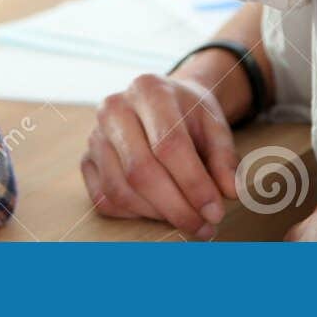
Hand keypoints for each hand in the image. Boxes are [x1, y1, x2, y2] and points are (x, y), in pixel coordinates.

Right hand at [80, 71, 239, 239]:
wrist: (162, 101)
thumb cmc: (190, 115)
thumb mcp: (215, 125)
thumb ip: (225, 158)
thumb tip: (230, 193)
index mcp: (149, 89)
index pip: (169, 144)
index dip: (194, 183)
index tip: (216, 211)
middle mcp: (114, 108)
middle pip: (140, 171)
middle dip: (176, 208)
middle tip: (204, 227)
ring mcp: (94, 134)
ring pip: (120, 190)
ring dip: (157, 215)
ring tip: (187, 220)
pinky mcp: (86, 160)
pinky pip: (105, 200)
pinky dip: (135, 215)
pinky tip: (160, 211)